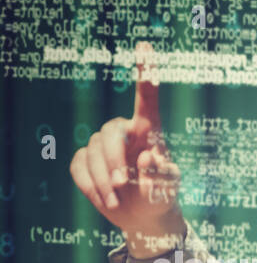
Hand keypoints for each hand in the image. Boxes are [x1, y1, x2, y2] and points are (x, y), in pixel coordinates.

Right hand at [69, 41, 184, 258]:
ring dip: (104, 179)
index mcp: (149, 132)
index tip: (145, 45)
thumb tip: (147, 157)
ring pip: (94, 151)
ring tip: (118, 200)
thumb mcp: (169, 189)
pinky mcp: (85, 161)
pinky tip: (106, 199)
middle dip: (114, 159)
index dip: (146, 73)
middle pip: (111, 132)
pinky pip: (80, 167)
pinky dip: (92, 186)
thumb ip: (162, 175)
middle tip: (123, 184)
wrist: (143, 217)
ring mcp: (102, 145)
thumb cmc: (161, 198)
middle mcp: (124, 133)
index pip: (147, 99)